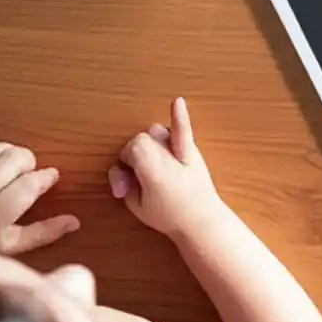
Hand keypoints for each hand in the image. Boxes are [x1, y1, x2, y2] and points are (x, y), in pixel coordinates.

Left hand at [0, 141, 79, 253]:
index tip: (51, 177)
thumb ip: (43, 232)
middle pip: (15, 158)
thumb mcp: (11, 248)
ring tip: (14, 166)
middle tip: (30, 171)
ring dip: (12, 152)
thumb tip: (74, 221)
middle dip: (29, 161)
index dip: (45, 177)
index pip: (31, 184)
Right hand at [109, 97, 223, 237]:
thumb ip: (123, 183)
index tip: (128, 182)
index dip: (125, 162)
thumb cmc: (168, 216)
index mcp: (152, 170)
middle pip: (141, 139)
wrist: (201, 220)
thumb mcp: (136, 206)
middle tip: (139, 178)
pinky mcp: (193, 150)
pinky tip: (177, 101)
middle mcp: (167, 156)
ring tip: (155, 163)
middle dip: (135, 155)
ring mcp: (181, 151)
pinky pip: (184, 130)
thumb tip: (119, 170)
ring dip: (151, 143)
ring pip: (157, 132)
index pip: (130, 148)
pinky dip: (179, 117)